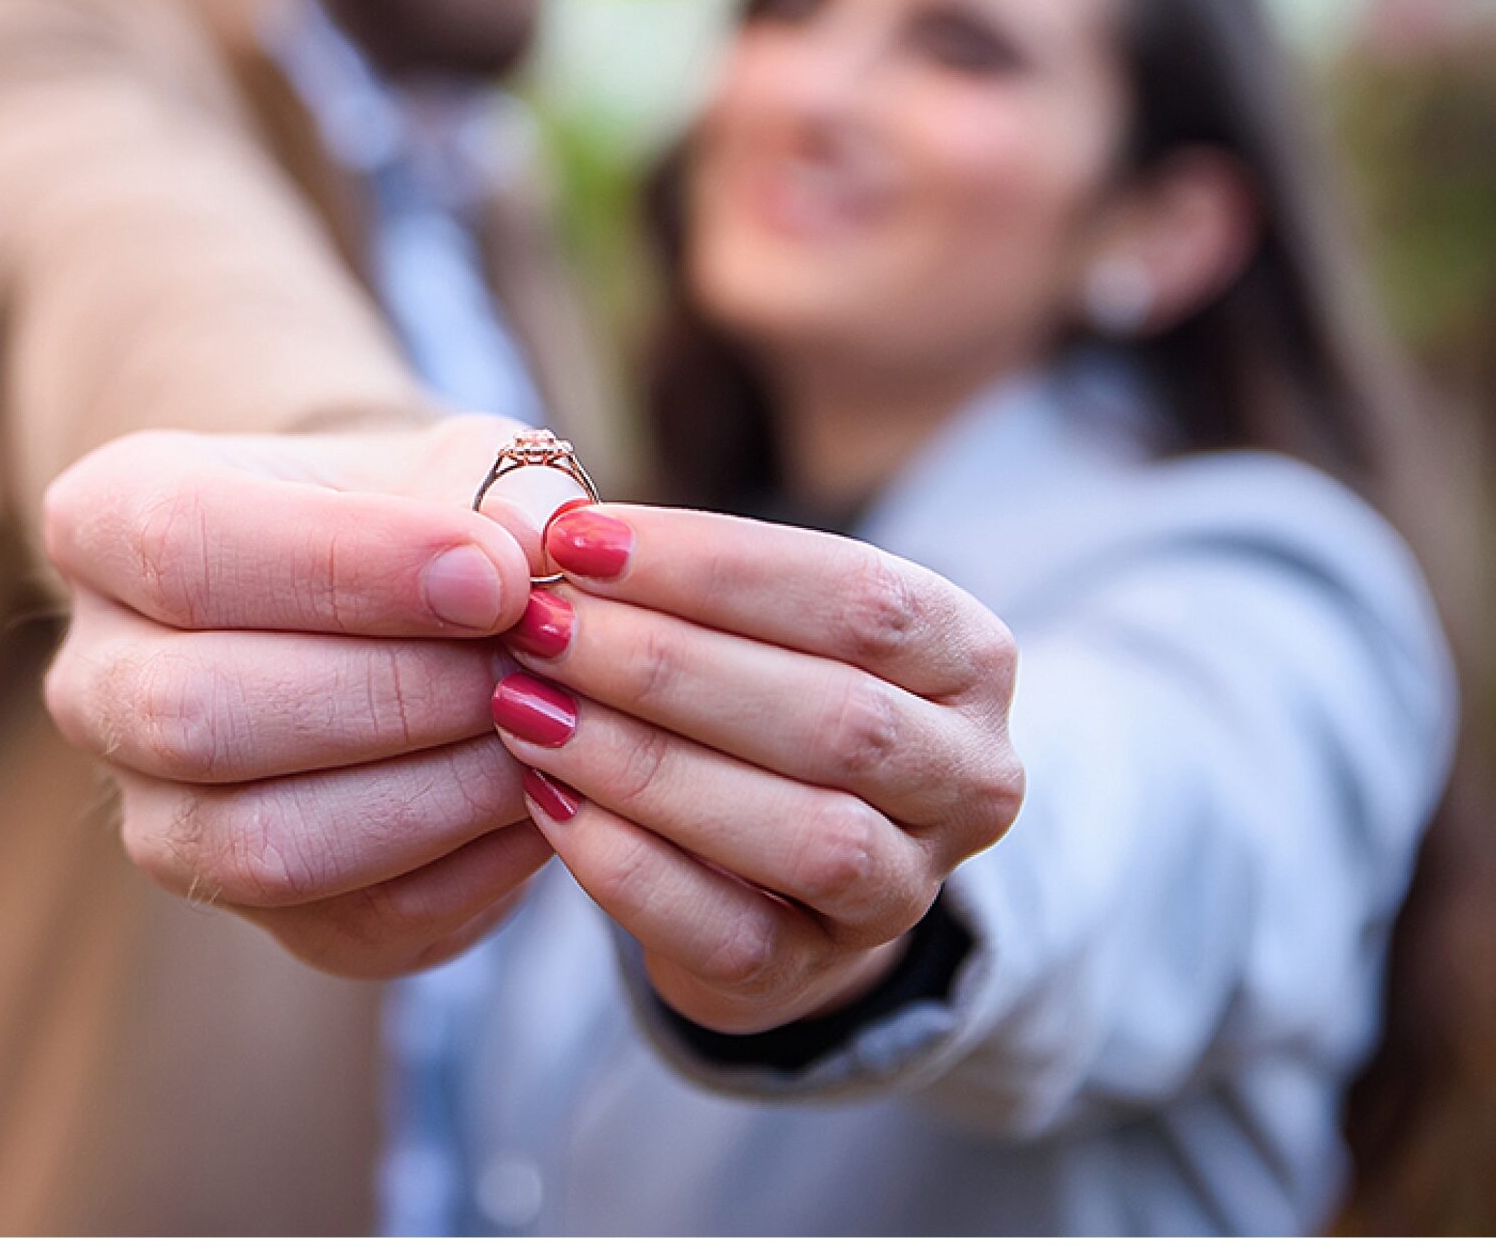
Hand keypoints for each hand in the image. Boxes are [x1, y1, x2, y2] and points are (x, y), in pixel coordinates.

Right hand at [40, 415, 564, 976]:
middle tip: (529, 660)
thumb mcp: (449, 459)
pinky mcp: (246, 906)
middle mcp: (94, 678)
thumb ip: (496, 488)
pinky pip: (355, 918)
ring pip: (261, 843)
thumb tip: (524, 547)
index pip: (183, 548)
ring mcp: (152, 809)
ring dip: (433, 792)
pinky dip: (469, 864)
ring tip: (539, 726)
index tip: (495, 575)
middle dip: (392, 694)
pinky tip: (536, 793)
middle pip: (195, 711)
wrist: (392, 610)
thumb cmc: (407, 513)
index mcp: (106, 522)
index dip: (346, 568)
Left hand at [492, 502, 1024, 1033]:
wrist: (761, 867)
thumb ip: (668, 575)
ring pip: (806, 834)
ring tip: (527, 709)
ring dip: (648, 765)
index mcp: (968, 660)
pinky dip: (628, 866)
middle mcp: (968, 778)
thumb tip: (537, 522)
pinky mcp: (818, 972)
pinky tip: (543, 800)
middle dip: (668, 666)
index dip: (713, 565)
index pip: (860, 597)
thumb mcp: (737, 622)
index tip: (577, 540)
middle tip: (538, 627)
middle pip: (836, 718)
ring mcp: (906, 889)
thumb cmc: (740, 697)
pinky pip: (734, 934)